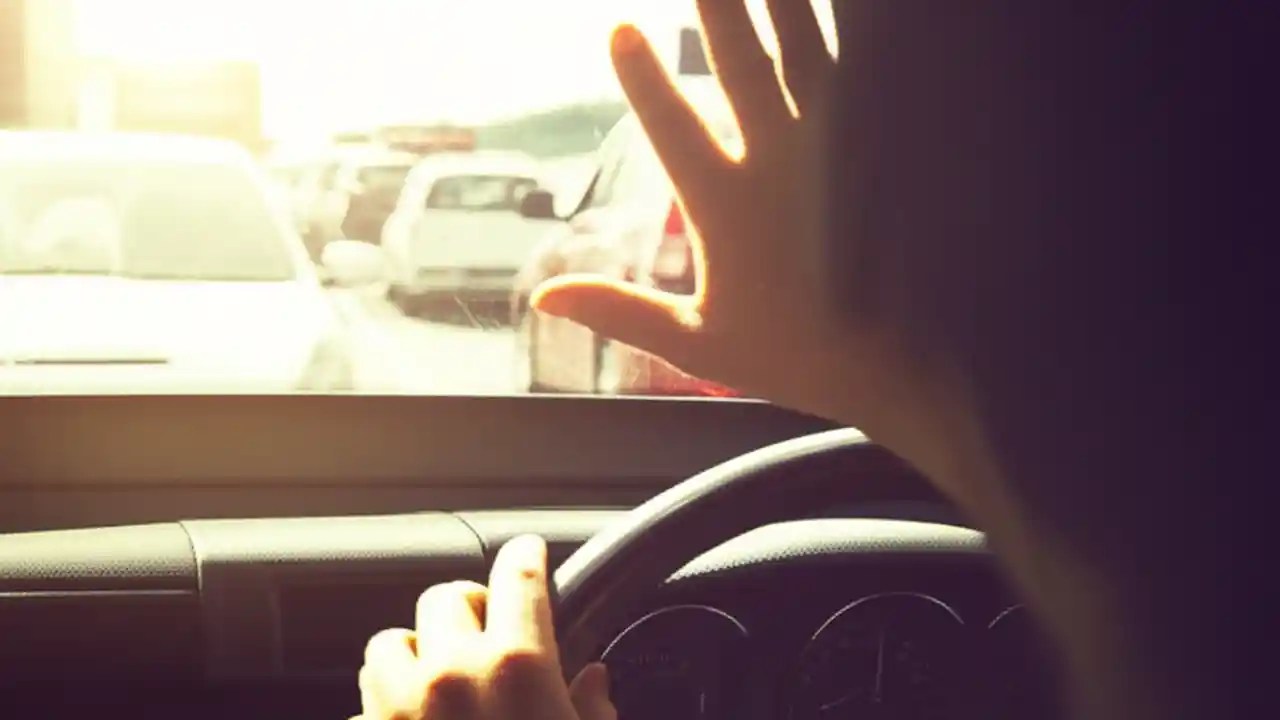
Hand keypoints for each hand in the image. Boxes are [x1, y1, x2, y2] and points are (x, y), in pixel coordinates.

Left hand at [354, 535, 615, 719]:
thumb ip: (592, 708)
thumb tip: (592, 682)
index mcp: (516, 667)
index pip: (519, 576)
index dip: (525, 555)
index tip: (527, 551)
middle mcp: (451, 675)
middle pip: (443, 599)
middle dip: (466, 611)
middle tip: (485, 637)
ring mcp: (398, 710)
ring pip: (388, 646)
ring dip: (412, 656)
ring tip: (435, 682)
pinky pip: (362, 709)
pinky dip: (382, 714)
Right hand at [531, 0, 977, 486]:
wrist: (910, 369)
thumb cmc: (800, 358)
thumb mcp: (699, 343)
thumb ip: (620, 310)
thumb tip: (541, 295)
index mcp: (727, 207)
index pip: (673, 129)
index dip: (644, 79)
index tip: (621, 28)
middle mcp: (781, 165)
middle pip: (744, 65)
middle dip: (720, 7)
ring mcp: (840, 150)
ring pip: (807, 53)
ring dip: (785, 4)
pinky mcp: (888, 150)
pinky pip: (868, 76)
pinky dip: (855, 39)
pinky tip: (859, 16)